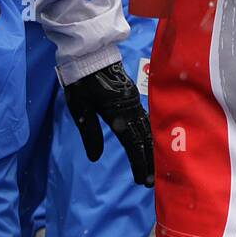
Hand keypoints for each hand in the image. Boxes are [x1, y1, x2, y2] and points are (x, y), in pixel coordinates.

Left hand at [63, 62, 153, 186]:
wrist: (90, 54)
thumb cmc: (82, 81)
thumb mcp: (80, 108)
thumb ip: (89, 132)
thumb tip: (95, 157)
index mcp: (118, 112)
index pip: (132, 142)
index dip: (138, 162)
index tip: (142, 181)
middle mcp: (131, 107)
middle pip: (145, 138)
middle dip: (150, 160)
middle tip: (152, 183)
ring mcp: (134, 101)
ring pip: (148, 129)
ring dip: (152, 149)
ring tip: (155, 168)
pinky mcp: (133, 97)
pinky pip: (146, 120)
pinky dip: (150, 135)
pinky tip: (151, 144)